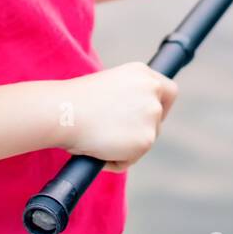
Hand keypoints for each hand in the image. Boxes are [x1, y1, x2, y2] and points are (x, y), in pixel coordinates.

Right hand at [57, 62, 178, 172]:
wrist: (64, 111)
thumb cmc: (75, 101)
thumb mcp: (107, 88)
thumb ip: (127, 98)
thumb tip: (132, 120)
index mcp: (141, 73)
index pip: (168, 91)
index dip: (160, 106)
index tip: (149, 118)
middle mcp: (152, 90)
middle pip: (159, 119)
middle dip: (140, 131)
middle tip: (115, 137)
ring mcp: (152, 114)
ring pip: (144, 140)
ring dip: (124, 146)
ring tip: (96, 140)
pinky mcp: (146, 139)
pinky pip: (130, 158)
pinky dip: (115, 160)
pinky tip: (96, 149)